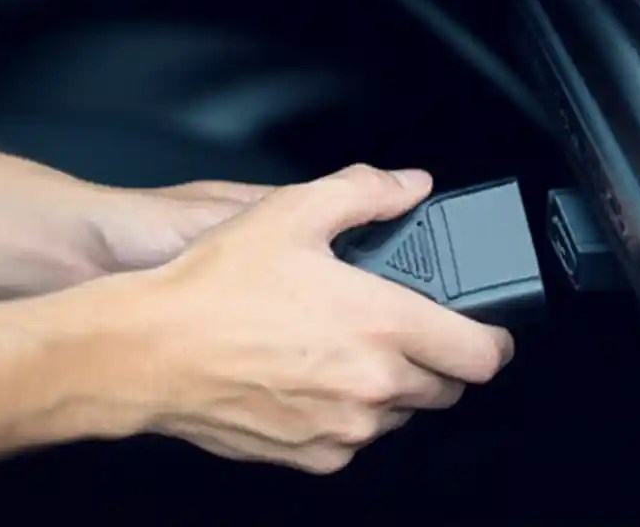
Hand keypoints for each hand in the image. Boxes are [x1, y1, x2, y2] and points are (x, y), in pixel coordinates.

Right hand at [113, 164, 513, 473]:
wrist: (145, 353)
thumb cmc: (213, 288)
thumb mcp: (292, 211)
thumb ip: (365, 192)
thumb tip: (411, 186)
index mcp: (384, 324)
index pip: (483, 354)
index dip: (494, 340)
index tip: (485, 330)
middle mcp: (374, 384)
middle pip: (448, 387)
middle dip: (438, 359)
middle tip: (404, 329)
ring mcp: (345, 427)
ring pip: (403, 414)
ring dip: (393, 386)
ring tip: (349, 349)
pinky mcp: (314, 455)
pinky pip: (358, 440)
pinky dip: (351, 414)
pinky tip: (317, 378)